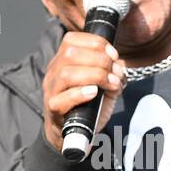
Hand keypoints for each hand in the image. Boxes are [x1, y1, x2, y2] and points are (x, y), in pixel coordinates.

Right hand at [41, 32, 126, 150]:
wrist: (76, 131)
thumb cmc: (89, 104)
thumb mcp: (103, 83)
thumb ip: (111, 72)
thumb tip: (118, 67)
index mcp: (63, 60)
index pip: (71, 40)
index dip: (95, 43)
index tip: (113, 55)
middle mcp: (54, 72)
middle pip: (70, 54)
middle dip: (99, 60)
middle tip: (114, 73)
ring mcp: (52, 90)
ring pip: (66, 74)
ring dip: (94, 76)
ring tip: (110, 84)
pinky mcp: (54, 109)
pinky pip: (62, 99)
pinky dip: (80, 93)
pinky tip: (94, 93)